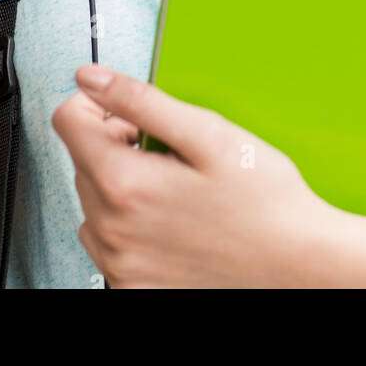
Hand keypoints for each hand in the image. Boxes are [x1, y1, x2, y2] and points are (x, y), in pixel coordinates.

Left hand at [52, 65, 336, 288]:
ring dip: (121, 186)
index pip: (67, 121)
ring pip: (92, 202)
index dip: (100, 104)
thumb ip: (140, 100)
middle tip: (171, 151)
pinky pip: (108, 241)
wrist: (298, 266)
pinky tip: (172, 219)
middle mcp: (111, 231)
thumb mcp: (208, 132)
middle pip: (81, 160)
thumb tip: (91, 79)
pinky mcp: (133, 287)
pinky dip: (129, 224)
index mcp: (124, 185)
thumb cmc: (265, 202)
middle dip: (117, 144)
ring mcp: (120, 265)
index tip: (132, 114)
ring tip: (174, 187)